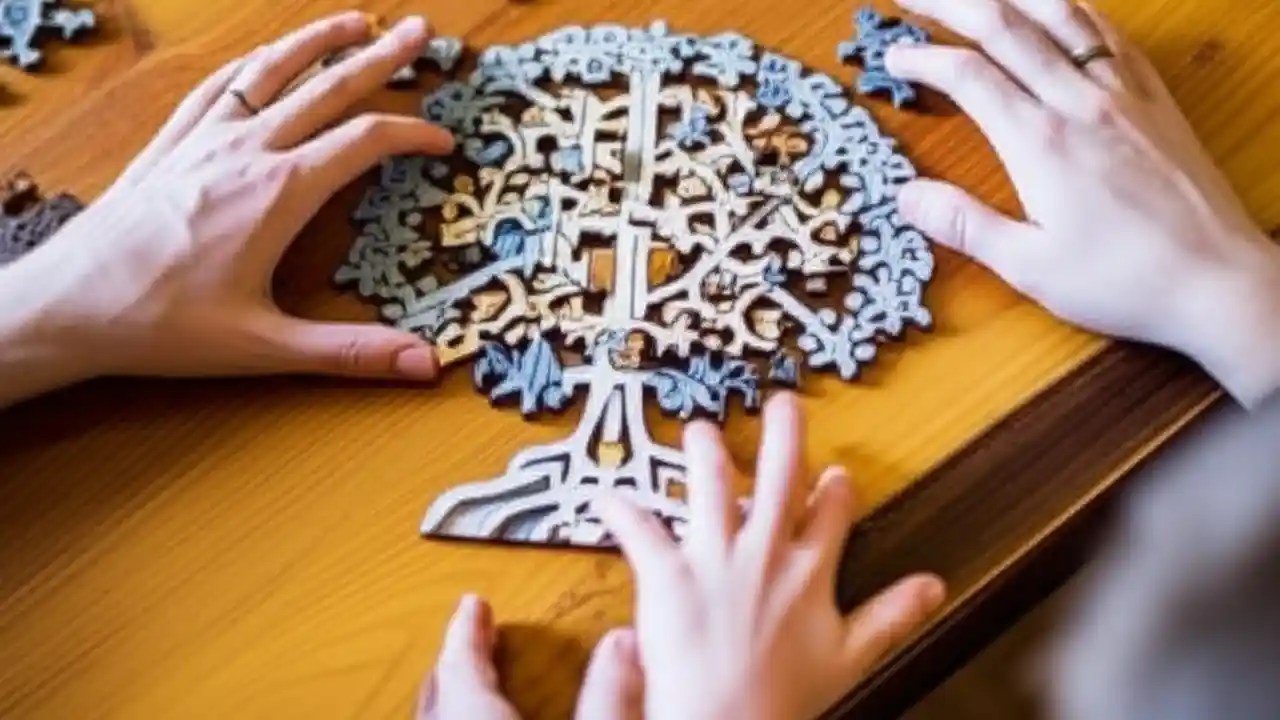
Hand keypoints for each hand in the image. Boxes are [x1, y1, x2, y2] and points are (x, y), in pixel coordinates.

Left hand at [0, 12, 451, 396]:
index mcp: (279, 193)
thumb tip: (426, 364)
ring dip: (316, 41)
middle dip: (380, 57)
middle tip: (419, 31)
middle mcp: (246, 152)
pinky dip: (251, 65)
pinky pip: (218, 88)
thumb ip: (351, 352)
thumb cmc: (162, 326)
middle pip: (327, 88)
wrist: (67, 304)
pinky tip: (263, 59)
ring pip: (271, 73)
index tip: (444, 140)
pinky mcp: (169, 145)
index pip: (365, 141)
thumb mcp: (265, 346)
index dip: (412, 135)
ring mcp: (203, 141)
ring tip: (354, 20)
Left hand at [418, 595, 643, 719]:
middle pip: (438, 687)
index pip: (460, 662)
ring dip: (449, 694)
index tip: (472, 603)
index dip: (467, 629)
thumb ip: (605, 695)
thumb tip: (625, 642)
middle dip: (456, 658)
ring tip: (469, 682)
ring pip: (432, 715)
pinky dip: (452, 718)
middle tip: (471, 634)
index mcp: (472, 718)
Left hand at [598, 394, 945, 719]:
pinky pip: (640, 529)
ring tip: (698, 430)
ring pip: (711, 484)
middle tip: (782, 403)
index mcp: (810, 571)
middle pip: (779, 476)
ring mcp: (714, 558)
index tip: (835, 473)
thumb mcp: (851, 656)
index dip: (835, 487)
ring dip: (705, 451)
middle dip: (783, 433)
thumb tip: (935, 587)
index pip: (832, 510)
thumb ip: (892, 615)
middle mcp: (763, 552)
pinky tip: (607, 495)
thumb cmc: (784, 699)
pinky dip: (620, 511)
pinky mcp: (667, 573)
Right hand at [886, 0, 1279, 405]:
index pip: (968, 76)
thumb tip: (905, 196)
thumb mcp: (1029, 266)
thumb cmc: (1122, 281)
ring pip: (1059, 14)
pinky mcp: (1153, 97)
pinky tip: (1054, 6)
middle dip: (952, 3)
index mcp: (1040, 143)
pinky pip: (1107, 32)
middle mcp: (1079, 103)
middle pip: (1006, 26)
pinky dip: (1071, 7)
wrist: (1216, 280)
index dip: (923, 58)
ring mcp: (1121, 93)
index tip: (893, 57)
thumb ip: (964, 224)